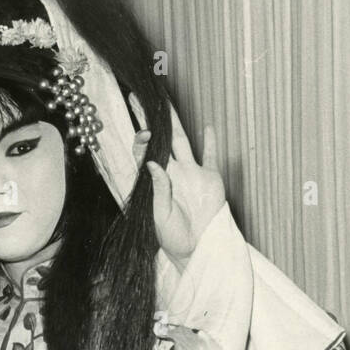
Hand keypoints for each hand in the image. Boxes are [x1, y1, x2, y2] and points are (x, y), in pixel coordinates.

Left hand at [131, 101, 225, 263]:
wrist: (197, 249)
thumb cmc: (173, 238)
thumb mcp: (160, 216)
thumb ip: (159, 190)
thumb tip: (152, 164)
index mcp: (157, 182)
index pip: (145, 155)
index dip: (141, 142)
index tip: (142, 133)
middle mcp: (173, 173)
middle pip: (161, 141)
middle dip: (152, 121)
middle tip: (139, 100)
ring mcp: (192, 174)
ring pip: (182, 142)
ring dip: (175, 123)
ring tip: (167, 104)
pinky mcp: (211, 178)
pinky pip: (210, 156)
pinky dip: (210, 142)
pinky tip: (207, 127)